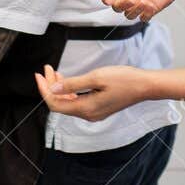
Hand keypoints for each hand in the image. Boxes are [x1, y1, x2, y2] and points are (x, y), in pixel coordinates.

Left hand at [34, 64, 151, 121]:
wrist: (145, 86)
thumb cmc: (124, 79)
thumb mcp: (96, 77)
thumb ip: (73, 84)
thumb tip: (54, 89)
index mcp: (86, 109)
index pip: (55, 104)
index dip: (44, 90)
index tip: (39, 75)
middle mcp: (88, 114)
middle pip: (61, 103)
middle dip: (51, 86)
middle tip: (47, 69)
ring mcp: (94, 113)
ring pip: (69, 103)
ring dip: (60, 88)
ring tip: (55, 72)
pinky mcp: (99, 108)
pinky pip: (78, 102)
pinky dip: (70, 91)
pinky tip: (68, 80)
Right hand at [101, 0, 184, 19]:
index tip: (108, 1)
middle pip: (117, 6)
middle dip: (121, 5)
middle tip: (132, 0)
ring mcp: (139, 3)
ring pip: (128, 15)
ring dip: (134, 10)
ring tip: (145, 2)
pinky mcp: (150, 10)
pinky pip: (143, 18)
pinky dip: (145, 14)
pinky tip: (151, 6)